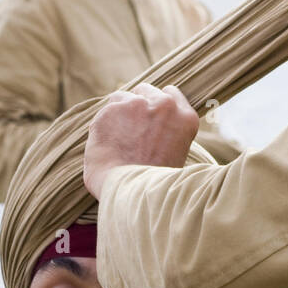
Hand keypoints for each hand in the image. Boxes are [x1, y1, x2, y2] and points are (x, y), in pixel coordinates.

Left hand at [83, 83, 199, 199]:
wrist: (131, 195)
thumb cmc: (153, 186)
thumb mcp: (177, 154)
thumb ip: (169, 131)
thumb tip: (154, 124)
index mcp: (185, 118)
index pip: (170, 94)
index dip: (156, 107)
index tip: (150, 121)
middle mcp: (164, 105)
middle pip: (144, 91)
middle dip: (136, 108)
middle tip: (131, 134)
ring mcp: (137, 105)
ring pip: (122, 98)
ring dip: (118, 115)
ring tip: (117, 143)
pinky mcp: (112, 109)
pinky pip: (103, 113)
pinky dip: (102, 127)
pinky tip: (106, 147)